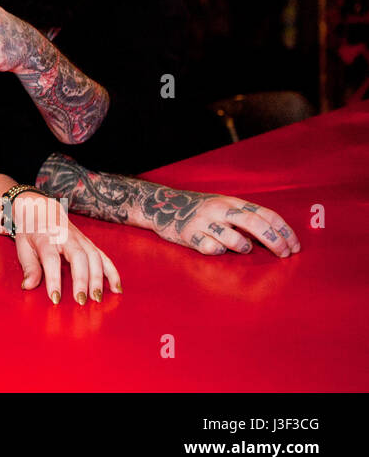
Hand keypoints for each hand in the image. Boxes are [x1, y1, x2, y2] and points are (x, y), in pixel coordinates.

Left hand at [11, 195, 121, 304]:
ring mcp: (81, 239)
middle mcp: (66, 237)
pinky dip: (112, 273)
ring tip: (97, 298)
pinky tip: (116, 288)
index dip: (54, 280)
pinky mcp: (89, 243)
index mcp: (46, 237)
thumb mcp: (23, 246)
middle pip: (78, 257)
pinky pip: (104, 257)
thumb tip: (28, 286)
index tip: (55, 298)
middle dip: (82, 280)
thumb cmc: (31, 230)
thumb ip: (28, 267)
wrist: (42, 208)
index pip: (51, 259)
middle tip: (81, 300)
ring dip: (98, 278)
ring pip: (94, 257)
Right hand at [146, 191, 299, 256]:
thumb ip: (246, 219)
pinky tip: (216, 248)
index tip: (295, 247)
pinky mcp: (190, 235)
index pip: (266, 214)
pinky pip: (212, 249)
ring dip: (244, 248)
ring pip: (234, 240)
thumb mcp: (224, 207)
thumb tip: (277, 238)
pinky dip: (219, 251)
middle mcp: (220, 209)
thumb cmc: (202, 211)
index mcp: (232, 202)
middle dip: (275, 242)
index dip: (284, 231)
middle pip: (254, 224)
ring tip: (242, 248)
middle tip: (284, 255)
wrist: (162, 206)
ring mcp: (205, 222)